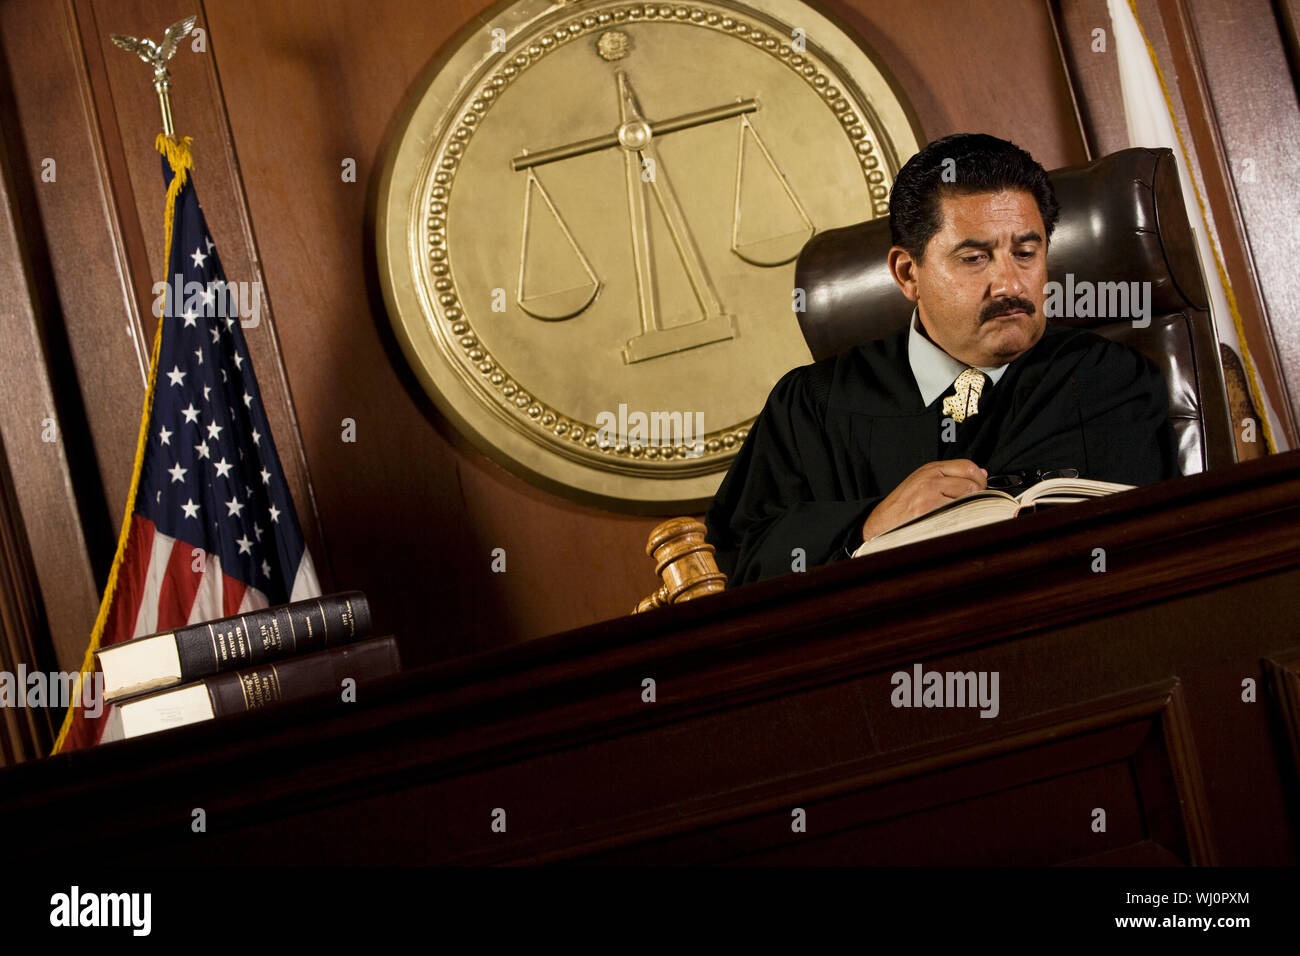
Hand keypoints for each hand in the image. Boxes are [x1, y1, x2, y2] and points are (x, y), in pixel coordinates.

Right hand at [862, 459, 987, 541]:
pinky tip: (951, 521)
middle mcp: (931, 478)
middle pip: (971, 482)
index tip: (980, 487)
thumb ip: (950, 476)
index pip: (967, 466)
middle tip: (972, 503)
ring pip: (967, 498)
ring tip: (958, 513)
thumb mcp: (923, 482)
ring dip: (968, 507)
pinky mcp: (930, 509)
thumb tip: (981, 474)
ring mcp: (930, 494)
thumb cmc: (902, 506)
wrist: (881, 522)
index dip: (979, 478)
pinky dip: (960, 518)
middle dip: (977, 494)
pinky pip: (958, 512)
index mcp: (930, 469)